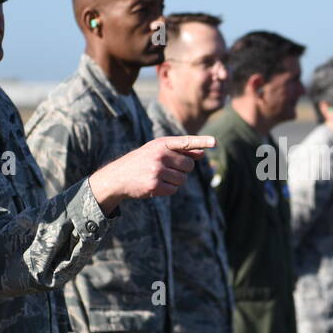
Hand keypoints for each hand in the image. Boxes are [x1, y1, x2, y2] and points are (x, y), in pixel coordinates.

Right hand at [88, 136, 215, 211]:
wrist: (117, 177)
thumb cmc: (142, 162)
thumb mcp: (157, 151)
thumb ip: (180, 151)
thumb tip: (201, 154)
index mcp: (161, 144)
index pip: (185, 142)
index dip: (201, 142)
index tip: (215, 142)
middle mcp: (159, 155)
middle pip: (189, 165)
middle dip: (183, 170)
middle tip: (168, 169)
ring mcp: (156, 170)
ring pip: (183, 179)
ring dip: (175, 181)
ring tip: (159, 177)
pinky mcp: (154, 185)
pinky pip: (174, 190)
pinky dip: (168, 189)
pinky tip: (155, 185)